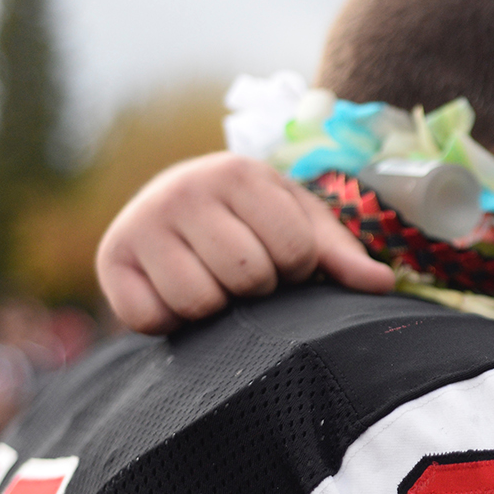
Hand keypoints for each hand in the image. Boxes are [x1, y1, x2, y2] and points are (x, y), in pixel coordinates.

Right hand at [95, 152, 394, 332]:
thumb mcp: (300, 223)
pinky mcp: (110, 261)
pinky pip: (151, 319)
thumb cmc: (254, 220)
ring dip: (217, 307)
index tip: (282, 257)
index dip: (296, 268)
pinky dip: (171, 321)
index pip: (292, 251)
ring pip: (199, 301)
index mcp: (238, 172)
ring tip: (214, 282)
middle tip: (244, 272)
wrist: (176, 207)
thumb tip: (383, 285)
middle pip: (246, 277)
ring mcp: (141, 223)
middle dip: (257, 288)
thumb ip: (340, 254)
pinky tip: (176, 295)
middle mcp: (183, 189)